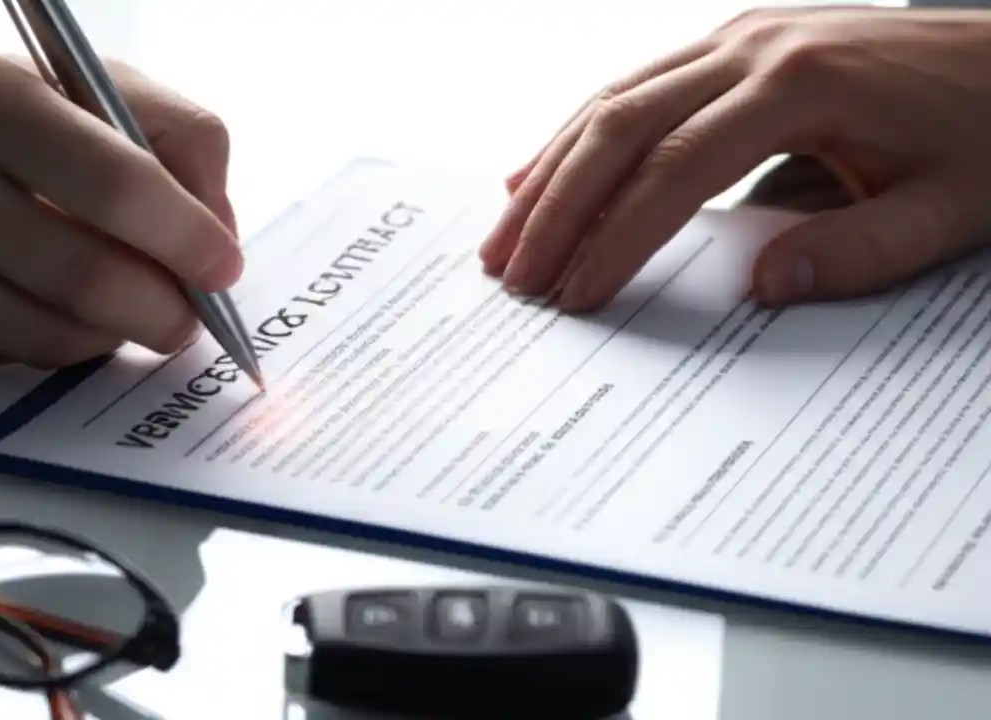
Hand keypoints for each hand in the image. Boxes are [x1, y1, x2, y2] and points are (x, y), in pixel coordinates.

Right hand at [0, 52, 240, 367]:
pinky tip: (64, 316)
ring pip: (53, 331)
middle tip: (189, 314)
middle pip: (89, 274)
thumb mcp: (54, 84)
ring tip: (133, 312)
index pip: (120, 180)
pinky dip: (60, 345)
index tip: (223, 265)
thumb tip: (218, 226)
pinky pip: (9, 355)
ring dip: (117, 333)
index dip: (189, 235)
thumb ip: (159, 131)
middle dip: (165, 309)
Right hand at [479, 6, 990, 311]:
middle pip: (619, 126)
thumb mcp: (946, 209)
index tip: (577, 294)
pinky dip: (578, 133)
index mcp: (801, 86)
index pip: (677, 171)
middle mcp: (754, 47)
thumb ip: (855, 254)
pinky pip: (634, 85)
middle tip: (509, 272)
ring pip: (612, 98)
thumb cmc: (988, 133)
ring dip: (550, 168)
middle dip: (556, 205)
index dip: (617, 237)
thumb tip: (756, 291)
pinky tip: (539, 170)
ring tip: (502, 233)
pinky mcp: (734, 42)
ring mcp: (738, 36)